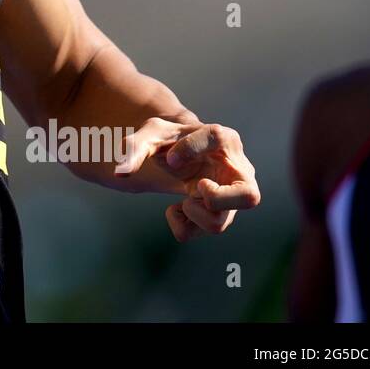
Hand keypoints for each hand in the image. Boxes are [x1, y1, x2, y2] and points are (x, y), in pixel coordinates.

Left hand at [113, 118, 260, 241]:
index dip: (190, 148)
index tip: (171, 158)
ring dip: (190, 212)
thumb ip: (135, 147)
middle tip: (196, 187)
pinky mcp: (223, 216)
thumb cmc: (172, 142)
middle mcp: (238, 170)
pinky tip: (181, 207)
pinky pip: (201, 232)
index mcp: (223, 139)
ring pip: (220, 223)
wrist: (180, 158)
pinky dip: (183, 224)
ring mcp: (233, 197)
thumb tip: (120, 173)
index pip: (216, 137)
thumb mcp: (152, 136)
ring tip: (185, 198)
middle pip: (249, 197)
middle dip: (215, 199)